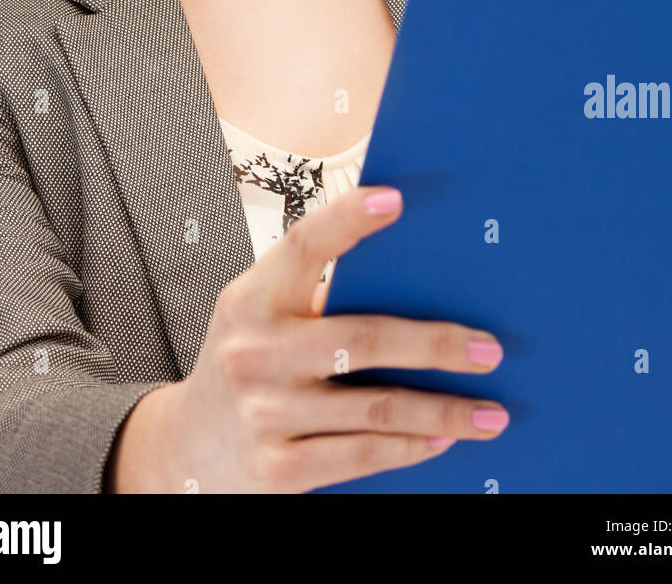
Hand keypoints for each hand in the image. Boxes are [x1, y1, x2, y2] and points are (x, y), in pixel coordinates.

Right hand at [150, 185, 508, 492]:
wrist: (182, 451)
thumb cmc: (245, 367)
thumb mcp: (258, 321)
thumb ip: (313, 301)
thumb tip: (414, 284)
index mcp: (251, 299)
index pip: (303, 245)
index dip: (347, 219)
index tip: (397, 200)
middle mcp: (254, 352)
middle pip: (363, 340)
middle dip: (435, 345)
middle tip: (489, 349)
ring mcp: (264, 414)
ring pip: (376, 408)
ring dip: (443, 411)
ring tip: (489, 411)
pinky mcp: (276, 471)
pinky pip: (361, 456)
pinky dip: (410, 447)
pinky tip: (442, 440)